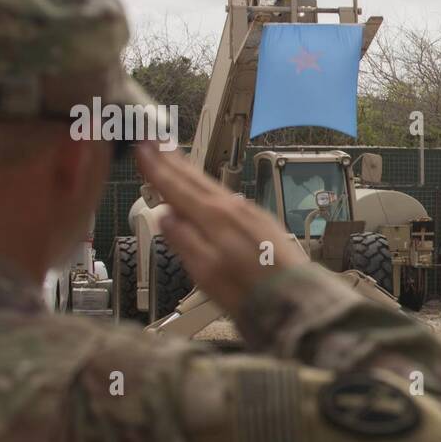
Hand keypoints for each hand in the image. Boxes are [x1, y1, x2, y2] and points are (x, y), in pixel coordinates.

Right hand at [136, 142, 306, 318]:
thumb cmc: (251, 294)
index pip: (177, 188)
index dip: (157, 168)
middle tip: (154, 141)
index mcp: (215, 220)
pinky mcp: (263, 223)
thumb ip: (184, 242)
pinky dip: (210, 186)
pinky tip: (207, 188)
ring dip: (190, 170)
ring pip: (212, 185)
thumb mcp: (207, 274)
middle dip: (171, 160)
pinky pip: (228, 195)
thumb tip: (165, 218)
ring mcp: (251, 214)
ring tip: (174, 155)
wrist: (298, 300)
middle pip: (195, 180)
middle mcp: (234, 210)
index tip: (142, 148)